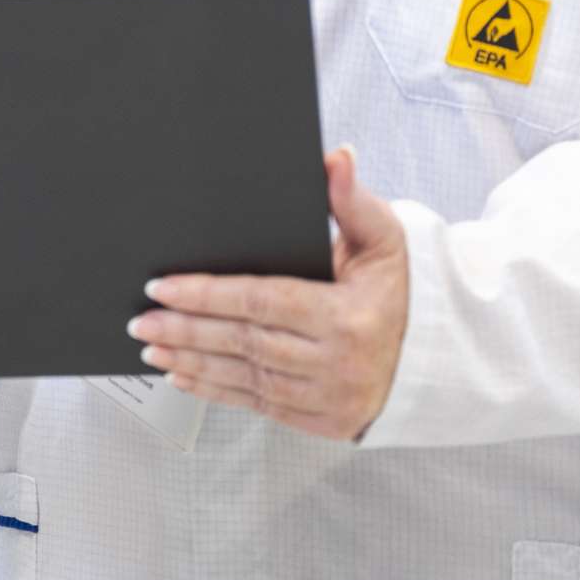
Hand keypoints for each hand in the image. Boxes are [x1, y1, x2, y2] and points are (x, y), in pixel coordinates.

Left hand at [129, 147, 409, 440]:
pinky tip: (185, 376)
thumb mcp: (385, 238)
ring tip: (153, 346)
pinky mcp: (323, 423)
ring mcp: (328, 398)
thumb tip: (334, 156)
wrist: (438, 356)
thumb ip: (351, 199)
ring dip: (192, 362)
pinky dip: (217, 392)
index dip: (206, 294)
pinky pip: (259, 406)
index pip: (260, 301)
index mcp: (347, 315)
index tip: (163, 286)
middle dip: (186, 329)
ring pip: (245, 378)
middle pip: (243, 342)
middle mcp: (336, 363)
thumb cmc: (404, 291)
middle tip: (141, 319)